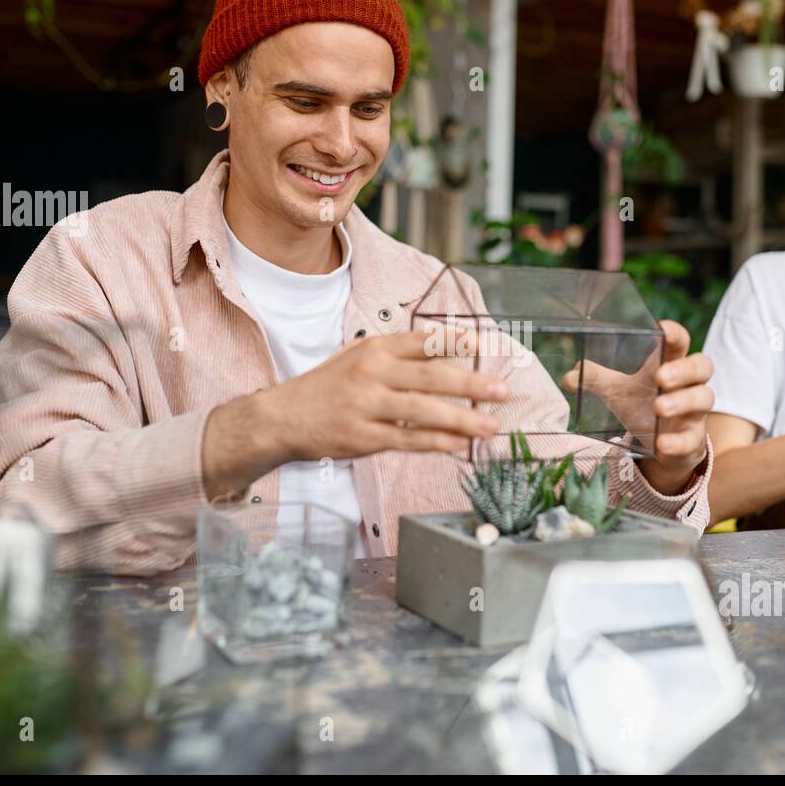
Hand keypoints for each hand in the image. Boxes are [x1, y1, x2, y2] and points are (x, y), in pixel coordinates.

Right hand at [204, 330, 505, 498]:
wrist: (282, 417)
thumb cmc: (328, 387)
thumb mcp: (359, 359)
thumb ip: (399, 357)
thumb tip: (448, 357)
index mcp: (375, 348)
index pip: (423, 341)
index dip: (457, 342)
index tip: (487, 346)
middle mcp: (372, 372)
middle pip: (431, 376)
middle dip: (471, 384)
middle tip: (502, 391)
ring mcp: (366, 405)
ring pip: (422, 410)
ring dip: (461, 418)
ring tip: (490, 426)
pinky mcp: (361, 436)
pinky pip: (406, 439)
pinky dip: (435, 442)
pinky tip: (458, 445)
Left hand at [562, 320, 712, 493]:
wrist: (662, 445)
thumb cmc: (642, 405)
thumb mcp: (618, 390)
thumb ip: (596, 379)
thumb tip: (569, 376)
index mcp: (670, 365)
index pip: (681, 342)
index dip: (675, 334)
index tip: (662, 329)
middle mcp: (688, 385)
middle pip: (702, 366)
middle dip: (684, 370)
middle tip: (660, 378)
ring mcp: (694, 412)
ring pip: (705, 398)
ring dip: (683, 402)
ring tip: (659, 408)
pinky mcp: (693, 439)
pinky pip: (693, 438)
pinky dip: (678, 441)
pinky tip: (663, 443)